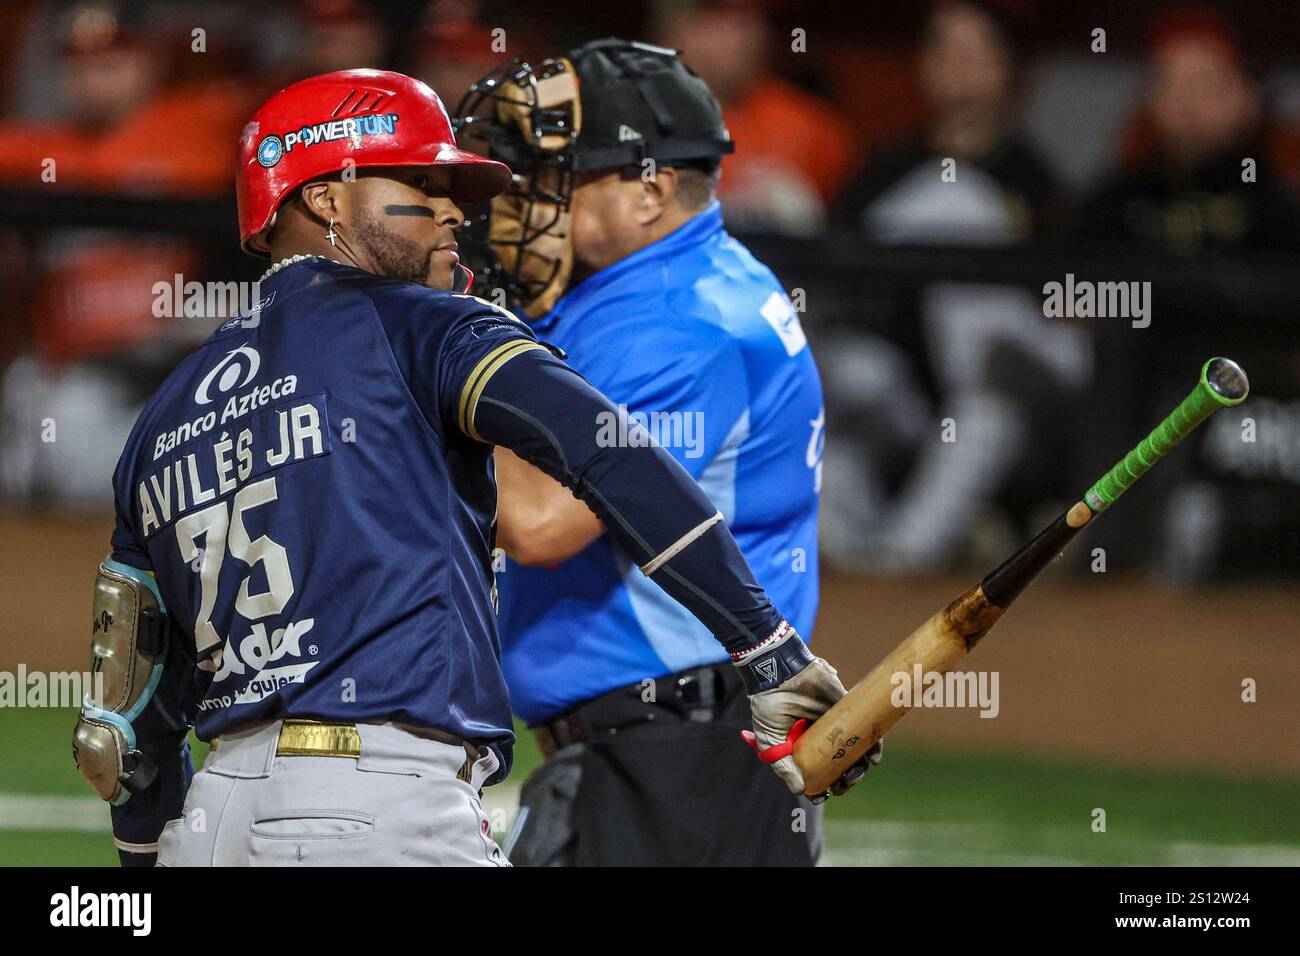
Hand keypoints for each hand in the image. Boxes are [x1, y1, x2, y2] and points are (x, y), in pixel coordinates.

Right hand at [733, 624, 882, 799]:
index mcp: (801, 748)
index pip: (814, 774)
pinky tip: (872, 758)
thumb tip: (800, 790)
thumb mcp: (769, 740)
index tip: (822, 795)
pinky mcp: (847, 709)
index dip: (820, 787)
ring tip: (855, 773)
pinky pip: (866, 730)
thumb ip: (782, 766)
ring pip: (853, 752)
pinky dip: (873, 745)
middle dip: (843, 781)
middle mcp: (820, 739)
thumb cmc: (769, 705)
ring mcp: (835, 725)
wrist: (781, 672)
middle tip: (842, 784)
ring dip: (859, 768)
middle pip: (837, 767)